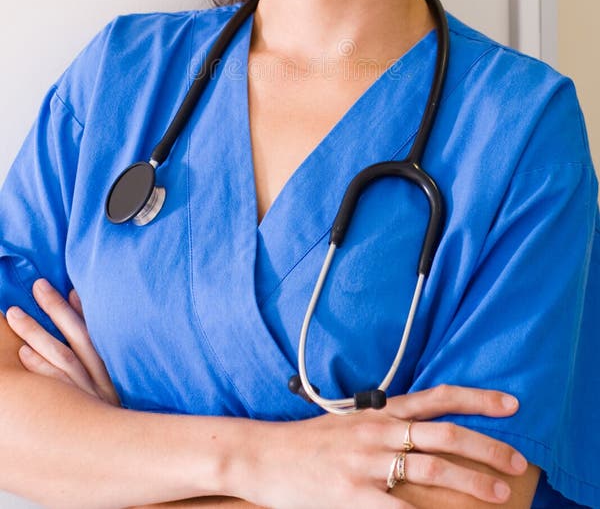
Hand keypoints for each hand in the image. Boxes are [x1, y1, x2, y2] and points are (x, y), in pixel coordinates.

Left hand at [5, 278, 119, 405]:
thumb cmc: (114, 414)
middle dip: (54, 311)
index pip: (93, 332)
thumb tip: (84, 304)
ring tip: (15, 314)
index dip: (78, 308)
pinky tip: (24, 354)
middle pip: (75, 339)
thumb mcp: (116, 380)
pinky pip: (53, 387)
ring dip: (36, 334)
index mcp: (111, 369)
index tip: (63, 287)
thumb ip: (101, 344)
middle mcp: (100, 379)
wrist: (122, 454)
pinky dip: (39, 368)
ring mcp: (85, 397)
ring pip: (60, 359)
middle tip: (37, 287)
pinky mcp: (73, 413)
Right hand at [237, 386, 529, 508]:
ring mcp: (366, 462)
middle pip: (445, 435)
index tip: (510, 404)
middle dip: (487, 448)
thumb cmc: (309, 442)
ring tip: (499, 494)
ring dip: (472, 482)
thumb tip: (422, 432)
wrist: (263, 455)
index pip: (438, 397)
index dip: (477, 399)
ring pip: (432, 468)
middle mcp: (379, 430)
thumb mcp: (351, 422)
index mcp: (380, 411)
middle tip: (518, 462)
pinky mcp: (352, 494)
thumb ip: (386, 423)